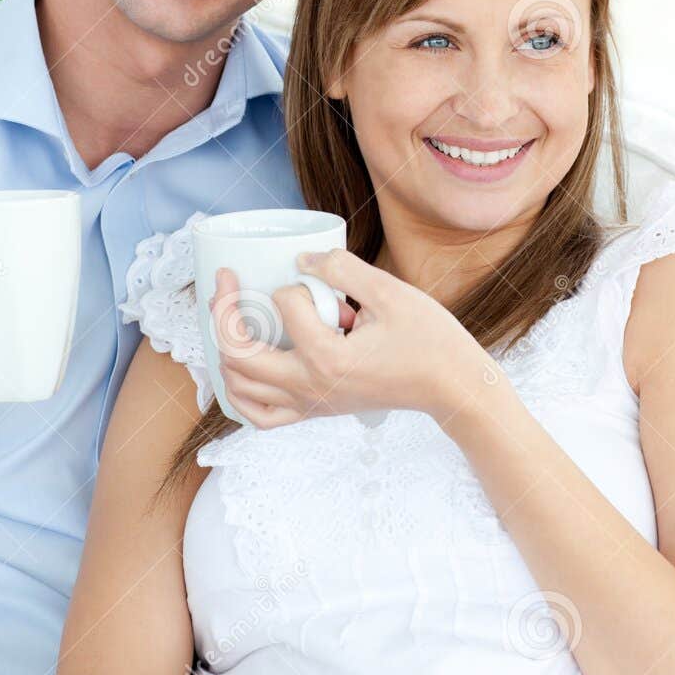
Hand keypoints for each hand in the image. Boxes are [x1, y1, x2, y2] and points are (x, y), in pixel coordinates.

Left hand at [211, 248, 498, 428]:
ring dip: (225, 352)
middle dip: (222, 312)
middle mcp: (311, 387)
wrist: (452, 386)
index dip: (293, 282)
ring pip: (239, 390)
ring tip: (230, 322)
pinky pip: (261, 415)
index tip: (312, 276)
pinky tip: (243, 368)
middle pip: (238, 354)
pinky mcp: (316, 411)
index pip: (286, 306)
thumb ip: (342, 269)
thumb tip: (302, 258)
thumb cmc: (429, 341)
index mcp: (328, 357)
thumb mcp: (391, 292)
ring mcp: (310, 405)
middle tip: (225, 283)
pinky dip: (242, 393)